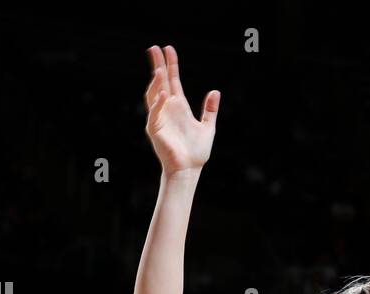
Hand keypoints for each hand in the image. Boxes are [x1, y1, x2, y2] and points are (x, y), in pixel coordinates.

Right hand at [144, 45, 218, 174]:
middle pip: (160, 82)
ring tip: (159, 69)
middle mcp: (167, 109)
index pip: (173, 80)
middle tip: (154, 48)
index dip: (171, 65)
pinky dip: (158, 103)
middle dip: (158, 65)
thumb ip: (210, 110)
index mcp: (179, 107)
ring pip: (154, 94)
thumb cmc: (196, 151)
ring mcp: (159, 118)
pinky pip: (155, 113)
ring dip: (156, 82)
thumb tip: (215, 91)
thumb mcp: (208, 127)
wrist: (189, 170)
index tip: (169, 49)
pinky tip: (164, 93)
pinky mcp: (155, 129)